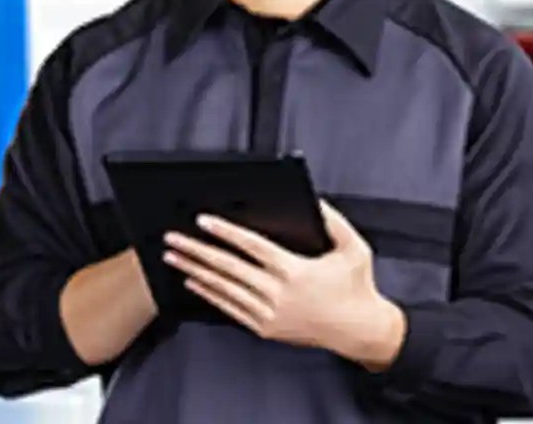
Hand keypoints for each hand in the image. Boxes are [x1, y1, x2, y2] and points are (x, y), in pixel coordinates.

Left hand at [163, 200, 405, 369]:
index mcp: (295, 271)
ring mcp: (269, 313)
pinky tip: (193, 281)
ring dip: (195, 271)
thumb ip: (333, 221)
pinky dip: (209, 294)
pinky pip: (229, 309)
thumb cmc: (357, 288)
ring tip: (173, 258)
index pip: (251, 246)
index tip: (202, 220)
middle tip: (172, 238)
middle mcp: (278, 293)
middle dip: (196, 251)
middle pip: (227, 267)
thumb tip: (314, 199)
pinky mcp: (265, 328)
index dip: (225, 232)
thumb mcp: (354, 249)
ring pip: (223, 289)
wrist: (360, 332)